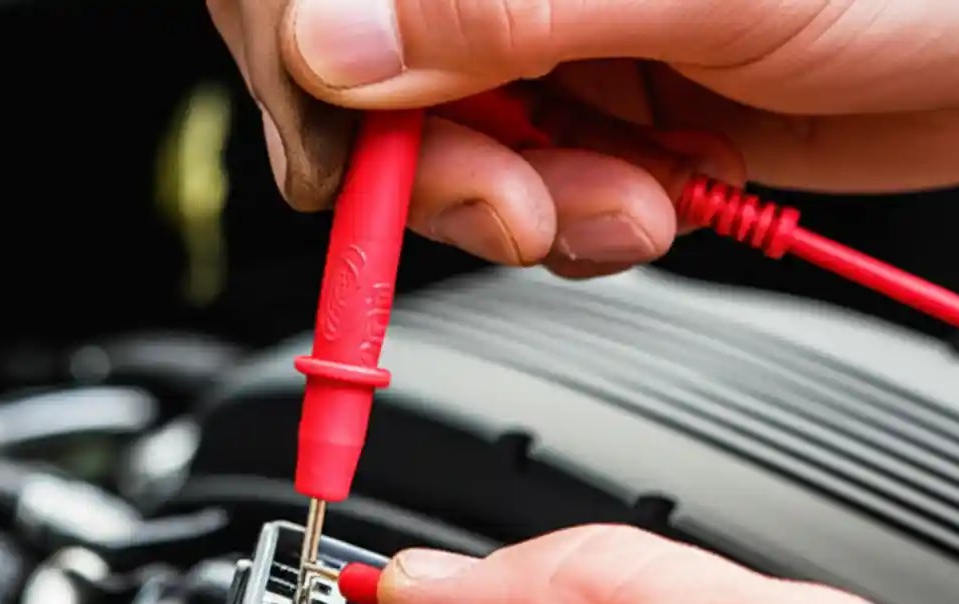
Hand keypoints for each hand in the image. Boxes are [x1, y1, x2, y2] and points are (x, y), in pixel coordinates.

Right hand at [207, 0, 958, 276]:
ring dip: (519, 212)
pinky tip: (644, 202)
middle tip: (520, 207)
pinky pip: (520, 190)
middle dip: (433, 171)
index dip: (314, 75)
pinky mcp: (591, 107)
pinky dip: (571, 227)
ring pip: (441, 153)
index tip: (365, 154)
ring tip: (627, 205)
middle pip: (362, 83)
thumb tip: (331, 46)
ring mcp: (546, 38)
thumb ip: (504, 5)